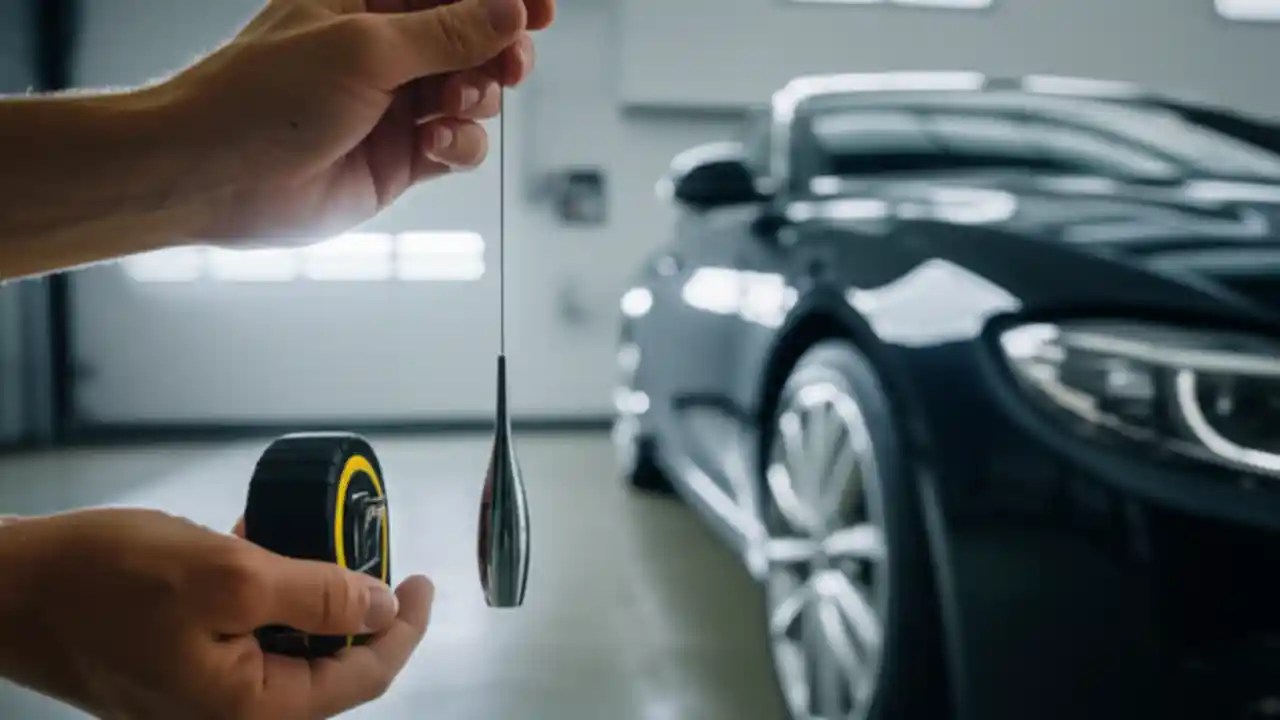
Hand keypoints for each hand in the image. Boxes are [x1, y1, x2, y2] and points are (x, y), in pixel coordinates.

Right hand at [0, 509, 432, 719]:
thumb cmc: (106, 581)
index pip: (365, 676)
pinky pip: (248, 638)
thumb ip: (317, 596)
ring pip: (291, 648)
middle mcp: (235, 717)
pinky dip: (266, 598)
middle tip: (367, 552)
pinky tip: (260, 548)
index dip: (406, 626)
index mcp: (256, 710)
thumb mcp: (230, 576)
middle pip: (332, 666)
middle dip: (358, 609)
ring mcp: (206, 698)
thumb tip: (380, 607)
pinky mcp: (184, 672)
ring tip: (315, 543)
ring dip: (310, 598)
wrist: (13, 589)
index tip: (423, 581)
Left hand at [165, 0, 554, 241]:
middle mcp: (385, 47)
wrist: (215, 179)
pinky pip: (459, 144)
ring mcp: (395, 103)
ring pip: (474, 91)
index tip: (540, 6)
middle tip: (512, 64)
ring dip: (477, 98)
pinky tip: (436, 143)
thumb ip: (446, 31)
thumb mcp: (363, 47)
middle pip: (475, 37)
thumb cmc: (264, 96)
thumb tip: (510, 8)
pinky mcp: (401, 157)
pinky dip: (461, 143)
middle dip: (500, 49)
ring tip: (450, 108)